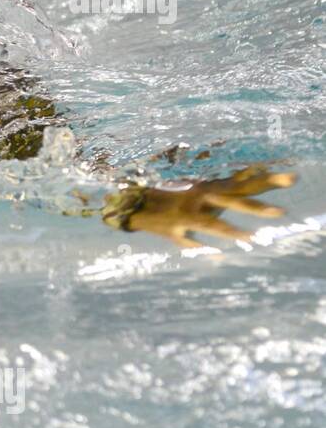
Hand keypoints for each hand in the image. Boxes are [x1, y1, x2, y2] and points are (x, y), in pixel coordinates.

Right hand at [113, 165, 296, 247]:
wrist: (134, 204)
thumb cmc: (171, 198)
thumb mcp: (198, 189)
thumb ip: (225, 185)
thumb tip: (252, 171)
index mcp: (207, 189)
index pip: (242, 184)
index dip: (267, 180)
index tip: (293, 178)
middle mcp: (198, 199)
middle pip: (231, 202)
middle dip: (256, 207)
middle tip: (281, 212)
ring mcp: (186, 216)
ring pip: (212, 224)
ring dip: (232, 231)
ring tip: (252, 237)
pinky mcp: (173, 232)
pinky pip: (190, 241)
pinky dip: (202, 248)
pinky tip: (217, 256)